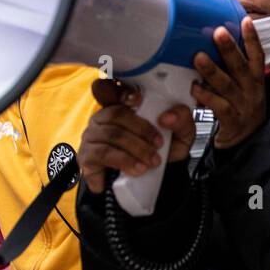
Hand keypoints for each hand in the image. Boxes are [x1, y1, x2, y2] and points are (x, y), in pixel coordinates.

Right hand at [77, 80, 196, 194]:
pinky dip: (122, 162)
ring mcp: (92, 137)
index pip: (109, 88)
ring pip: (110, 135)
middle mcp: (103, 118)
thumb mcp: (180, 135)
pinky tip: (135, 170)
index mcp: (122, 106)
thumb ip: (182, 120)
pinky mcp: (87, 157)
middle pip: (115, 114)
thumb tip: (167, 117)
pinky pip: (101, 155)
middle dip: (140, 129)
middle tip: (158, 145)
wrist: (155, 181)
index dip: (120, 91)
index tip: (139, 100)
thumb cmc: (163, 151)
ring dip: (135, 149)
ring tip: (151, 162)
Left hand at [191, 18, 266, 149]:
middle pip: (241, 67)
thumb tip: (216, 41)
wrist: (246, 140)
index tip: (245, 20)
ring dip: (212, 70)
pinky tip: (195, 88)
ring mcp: (243, 106)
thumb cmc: (241, 107)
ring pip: (227, 85)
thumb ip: (234, 67)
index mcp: (256, 79)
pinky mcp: (232, 121)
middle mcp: (252, 90)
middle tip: (218, 32)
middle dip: (230, 49)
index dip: (252, 38)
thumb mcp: (245, 86)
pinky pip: (219, 106)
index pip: (257, 55)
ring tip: (198, 57)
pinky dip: (206, 96)